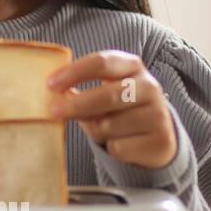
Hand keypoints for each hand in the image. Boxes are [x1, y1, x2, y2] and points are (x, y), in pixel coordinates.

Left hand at [47, 50, 176, 168]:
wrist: (156, 135)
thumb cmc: (119, 108)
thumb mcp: (104, 90)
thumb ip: (82, 89)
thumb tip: (54, 96)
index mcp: (132, 66)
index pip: (102, 62)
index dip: (74, 72)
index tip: (51, 84)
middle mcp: (149, 86)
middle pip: (107, 95)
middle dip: (76, 104)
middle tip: (53, 111)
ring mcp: (158, 114)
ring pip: (109, 125)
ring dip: (95, 130)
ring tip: (103, 128)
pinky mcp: (160, 141)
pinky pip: (118, 147)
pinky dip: (111, 147)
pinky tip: (120, 142)